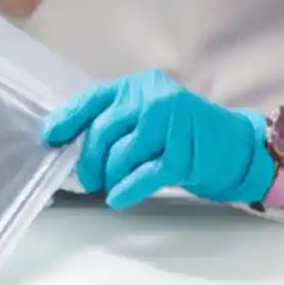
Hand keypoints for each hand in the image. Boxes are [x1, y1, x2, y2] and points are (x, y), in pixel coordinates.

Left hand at [41, 69, 275, 209]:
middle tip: (88, 179)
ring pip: (120, 156)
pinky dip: (127, 190)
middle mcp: (154, 98)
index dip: (68, 120)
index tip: (50, 137)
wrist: (234, 147)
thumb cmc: (181, 135)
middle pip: (102, 132)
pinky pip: (143, 176)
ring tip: (111, 186)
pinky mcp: (183, 153)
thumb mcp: (146, 117)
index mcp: (139, 86)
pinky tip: (118, 198)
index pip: (94, 100)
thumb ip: (115, 122)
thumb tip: (68, 142)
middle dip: (89, 161)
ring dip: (110, 178)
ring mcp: (171, 124)